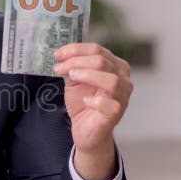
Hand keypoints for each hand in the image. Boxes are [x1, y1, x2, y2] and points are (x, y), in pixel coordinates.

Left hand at [53, 43, 132, 179]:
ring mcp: (122, 97)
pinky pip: (111, 105)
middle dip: (76, 62)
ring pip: (111, 80)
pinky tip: (85, 101)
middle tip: (59, 68)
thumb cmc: (83, 103)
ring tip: (71, 78)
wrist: (85, 130)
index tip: (57, 55)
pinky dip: (96, 101)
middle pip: (102, 61)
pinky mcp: (116, 114)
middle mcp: (123, 79)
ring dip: (87, 76)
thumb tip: (62, 56)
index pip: (98, 50)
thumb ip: (73, 67)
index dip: (75, 50)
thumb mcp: (75, 80)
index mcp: (115, 66)